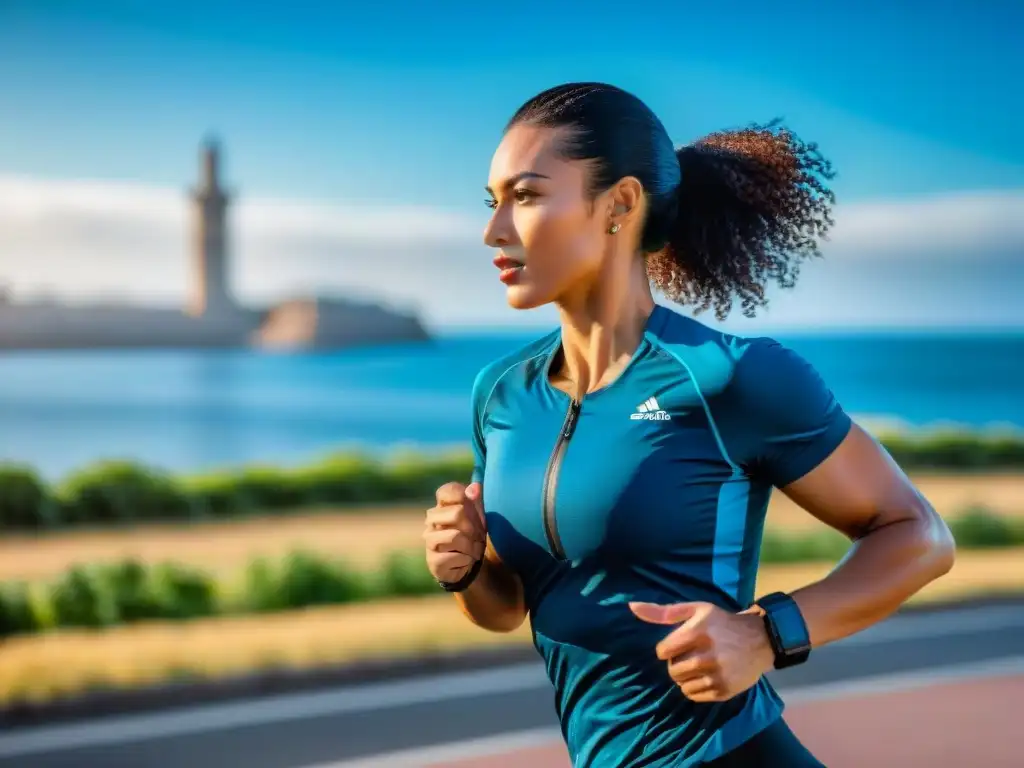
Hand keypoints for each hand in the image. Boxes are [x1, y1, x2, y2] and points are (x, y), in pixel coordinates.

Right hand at [424, 481, 486, 582]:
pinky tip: (466, 561)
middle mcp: (432, 521)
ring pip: (455, 536)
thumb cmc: (472, 537)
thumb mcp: (479, 518)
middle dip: (475, 527)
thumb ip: (477, 500)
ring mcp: (430, 541)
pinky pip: (455, 556)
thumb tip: (475, 487)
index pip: (447, 491)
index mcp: (443, 506)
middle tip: (478, 537)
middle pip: (457, 512)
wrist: (467, 567)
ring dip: (472, 546)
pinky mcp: (433, 561)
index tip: (474, 511)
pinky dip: (467, 560)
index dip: (464, 498)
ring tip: (474, 551)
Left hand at [629, 601, 774, 702]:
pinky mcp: (724, 691)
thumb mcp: (695, 609)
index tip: (679, 644)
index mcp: (698, 632)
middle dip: (676, 663)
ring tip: (698, 666)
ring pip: (681, 685)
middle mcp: (707, 655)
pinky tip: (706, 676)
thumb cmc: (721, 622)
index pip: (662, 651)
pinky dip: (695, 688)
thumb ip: (663, 611)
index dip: (668, 648)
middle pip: (671, 670)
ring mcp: (717, 675)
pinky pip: (694, 696)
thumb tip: (632, 607)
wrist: (759, 639)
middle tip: (690, 655)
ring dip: (685, 677)